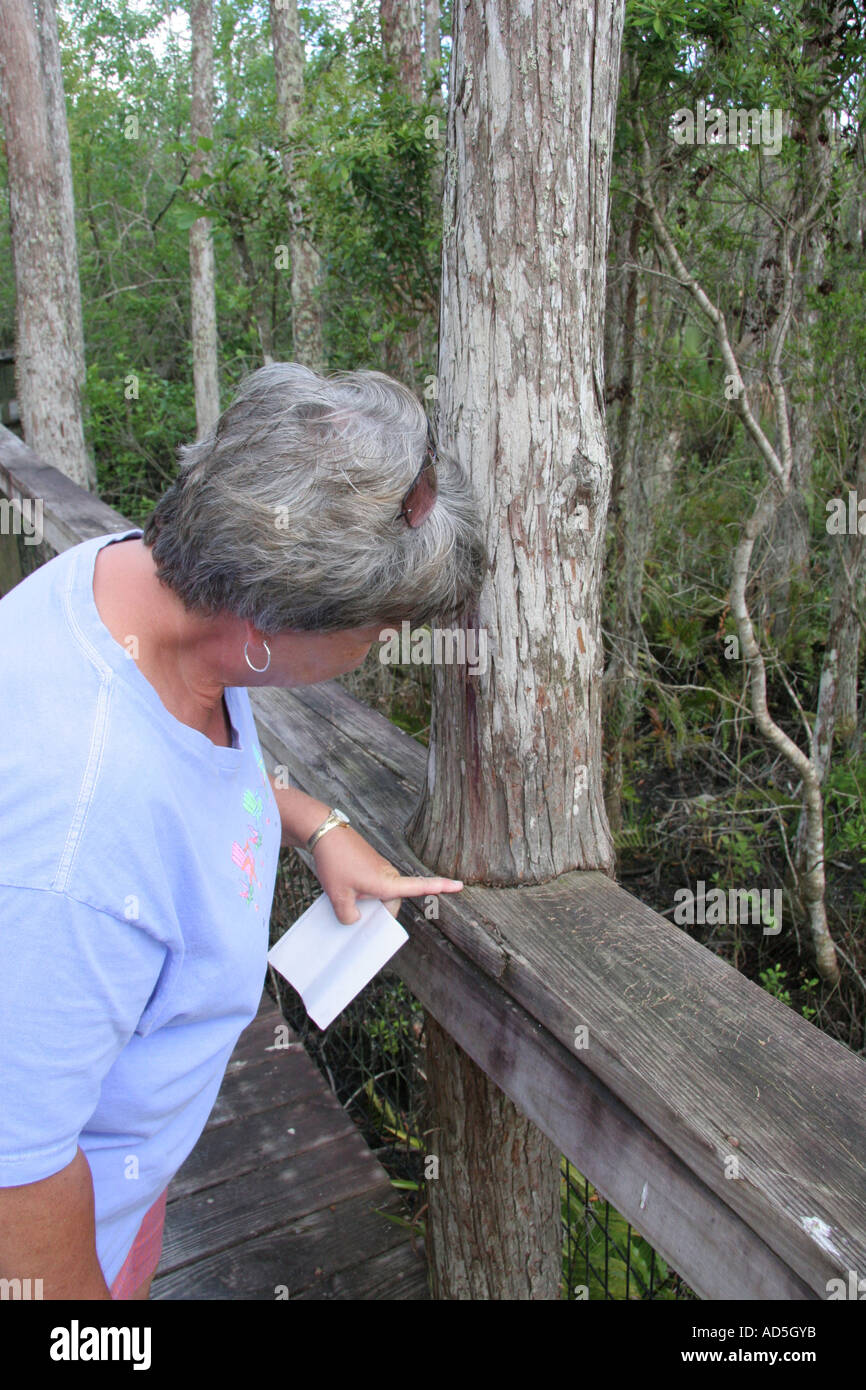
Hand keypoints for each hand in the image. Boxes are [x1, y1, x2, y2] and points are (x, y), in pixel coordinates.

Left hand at [311, 825, 462, 923]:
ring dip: (367, 901)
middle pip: (393, 902)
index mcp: (387, 883)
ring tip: (345, 899)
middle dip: (379, 912)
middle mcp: (387, 874)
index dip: (441, 887)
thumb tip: (354, 919)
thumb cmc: (335, 863)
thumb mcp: (337, 896)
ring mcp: (378, 868)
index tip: (460, 885)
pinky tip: (342, 890)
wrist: (324, 833)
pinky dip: (361, 891)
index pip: (420, 886)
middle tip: (358, 918)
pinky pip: (371, 884)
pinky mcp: (368, 864)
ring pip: (380, 893)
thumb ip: (348, 916)